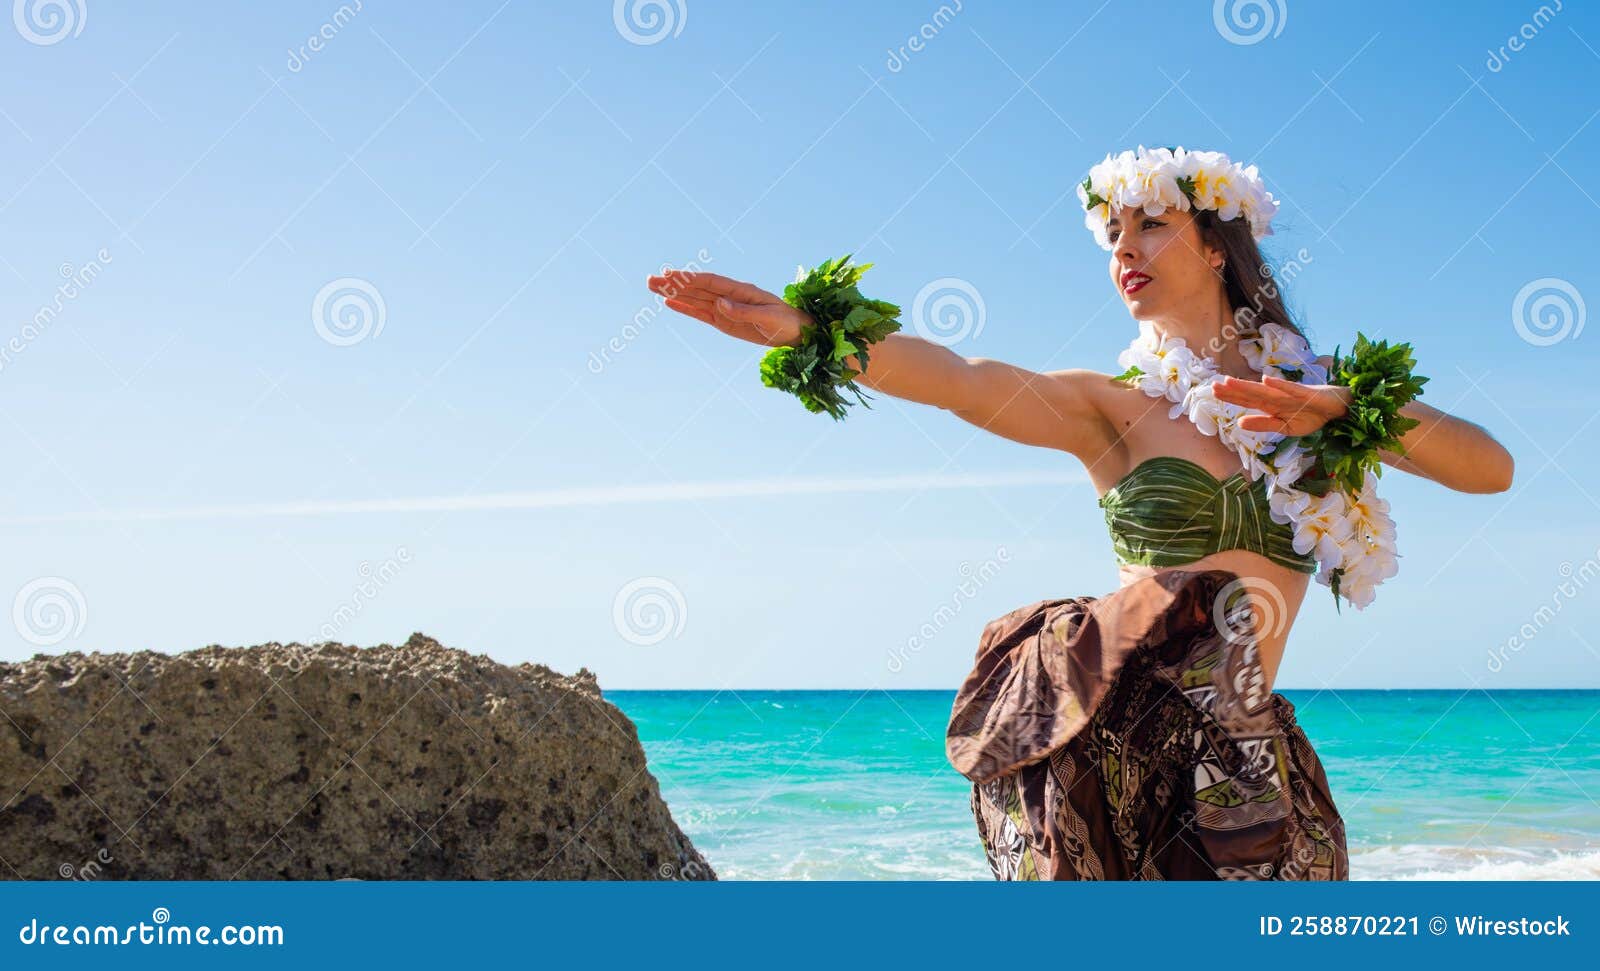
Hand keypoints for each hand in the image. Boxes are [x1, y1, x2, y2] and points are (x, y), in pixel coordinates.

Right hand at [645, 269, 809, 347]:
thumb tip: (719, 303)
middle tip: (650, 280)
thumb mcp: (768, 318)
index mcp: (741, 291)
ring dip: (674, 293)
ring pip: (695, 299)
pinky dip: (685, 308)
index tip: (670, 276)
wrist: (797, 332)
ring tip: (652, 287)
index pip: (710, 283)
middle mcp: (729, 296)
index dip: (689, 279)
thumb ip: (743, 311)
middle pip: (697, 288)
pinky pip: (701, 314)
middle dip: (674, 284)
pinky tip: (670, 303)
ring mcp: (725, 308)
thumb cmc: (786, 322)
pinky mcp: (724, 321)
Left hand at [1211, 372, 1352, 435]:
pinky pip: (1292, 389)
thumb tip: (1239, 423)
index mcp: (1272, 405)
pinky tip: (1267, 379)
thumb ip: (1263, 424)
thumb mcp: (1285, 427)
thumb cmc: (1311, 415)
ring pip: (1267, 390)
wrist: (1339, 409)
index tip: (1213, 391)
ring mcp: (1292, 394)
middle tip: (1213, 386)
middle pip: (1253, 393)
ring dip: (1249, 386)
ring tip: (1230, 381)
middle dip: (1234, 390)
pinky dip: (1280, 385)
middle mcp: (1279, 397)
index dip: (1232, 396)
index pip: (1248, 400)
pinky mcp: (1308, 394)